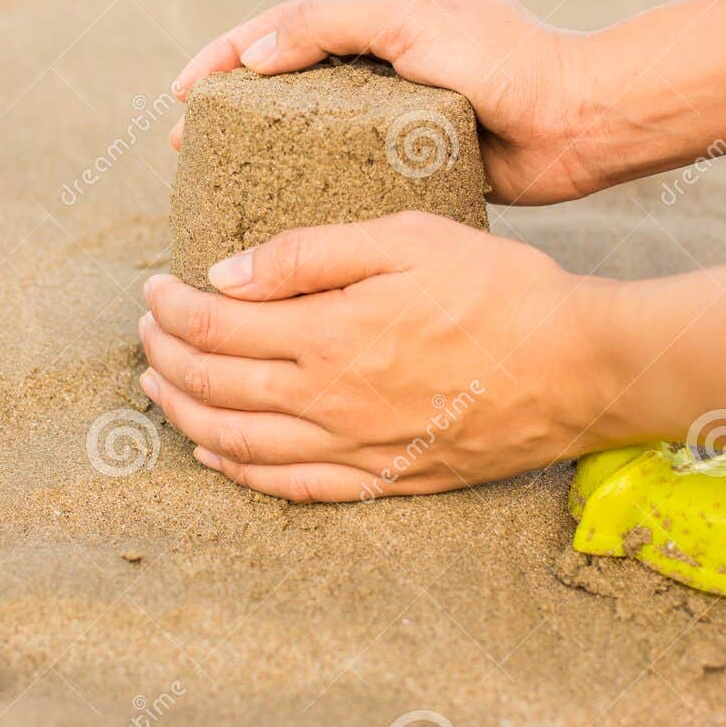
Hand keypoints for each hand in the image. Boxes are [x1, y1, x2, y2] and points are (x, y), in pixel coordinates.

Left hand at [138, 211, 606, 500]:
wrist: (579, 367)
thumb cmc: (499, 290)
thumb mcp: (406, 239)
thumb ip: (309, 254)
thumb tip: (226, 274)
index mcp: (328, 336)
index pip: (216, 326)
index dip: (172, 306)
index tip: (155, 287)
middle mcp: (328, 402)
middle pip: (214, 386)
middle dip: (166, 355)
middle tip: (146, 330)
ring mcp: (353, 449)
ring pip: (237, 443)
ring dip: (184, 414)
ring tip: (156, 387)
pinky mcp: (384, 479)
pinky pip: (290, 487)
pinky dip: (238, 472)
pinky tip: (214, 455)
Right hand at [168, 0, 601, 204]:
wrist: (580, 122)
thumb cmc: (505, 60)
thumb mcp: (411, 19)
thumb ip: (330, 22)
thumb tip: (255, 55)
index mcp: (384, 8)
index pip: (284, 23)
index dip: (226, 54)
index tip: (183, 90)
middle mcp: (387, 54)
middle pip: (290, 77)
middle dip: (234, 106)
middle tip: (186, 144)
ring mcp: (400, 108)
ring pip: (314, 126)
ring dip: (264, 149)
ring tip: (219, 180)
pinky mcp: (417, 156)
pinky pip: (351, 167)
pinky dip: (312, 183)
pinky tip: (281, 210)